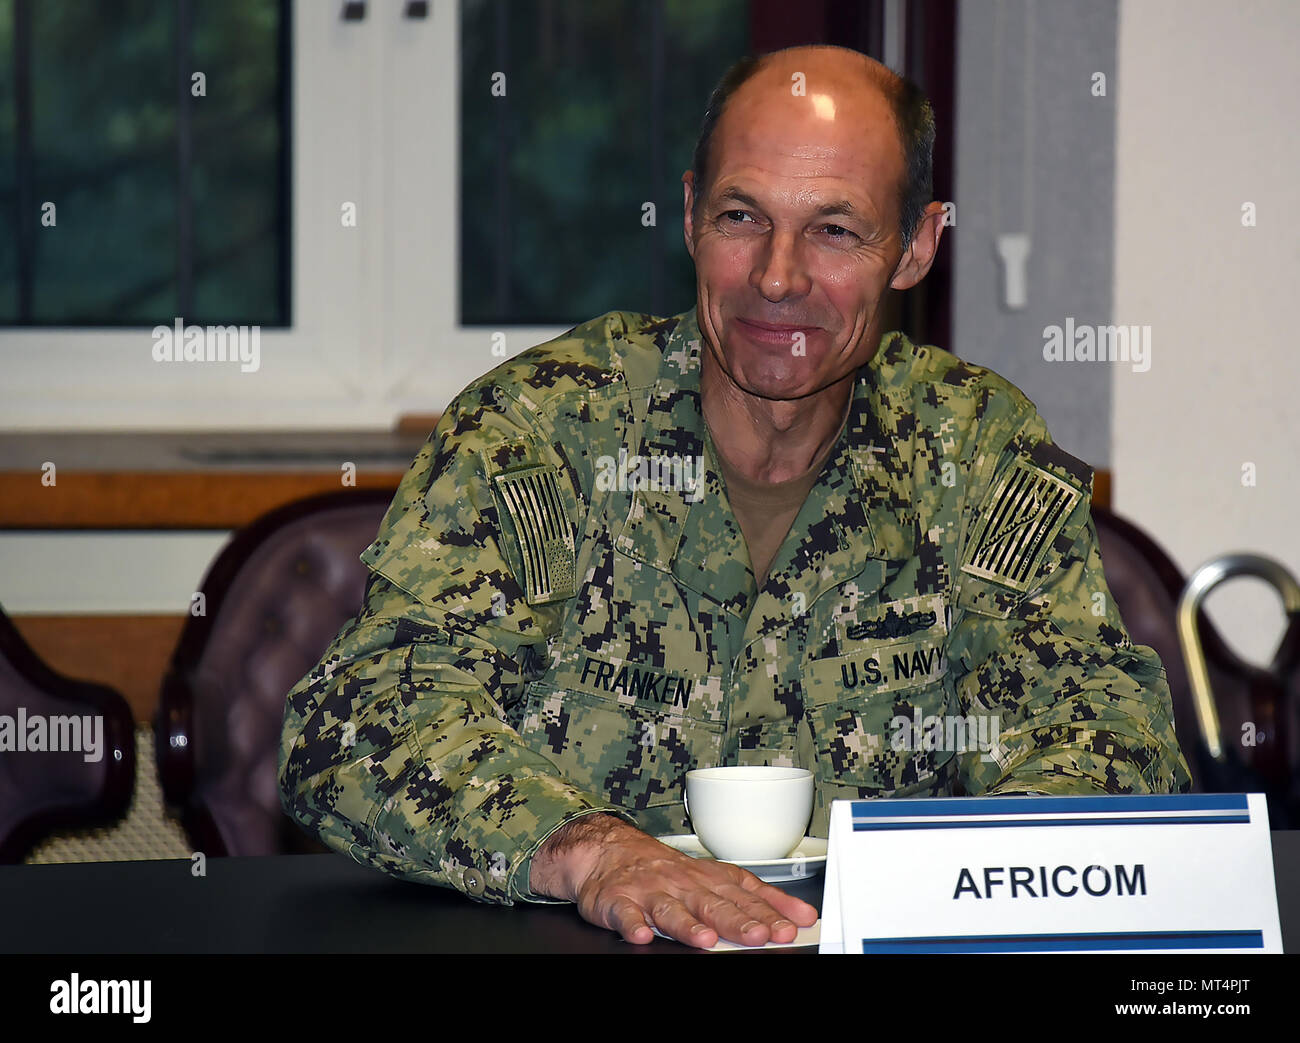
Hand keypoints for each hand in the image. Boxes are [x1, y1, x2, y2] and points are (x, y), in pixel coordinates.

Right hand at [529, 813, 818, 947]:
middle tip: (759, 935)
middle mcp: (684, 884)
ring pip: (671, 910)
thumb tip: (801, 915)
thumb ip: (756, 898)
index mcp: (710, 879)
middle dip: (738, 921)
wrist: (610, 852)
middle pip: (713, 903)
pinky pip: (625, 913)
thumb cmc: (669, 872)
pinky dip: (633, 923)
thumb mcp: (715, 878)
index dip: (769, 911)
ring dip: (689, 924)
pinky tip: (642, 935)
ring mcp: (651, 892)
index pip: (745, 896)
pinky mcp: (619, 901)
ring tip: (705, 940)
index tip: (791, 925)